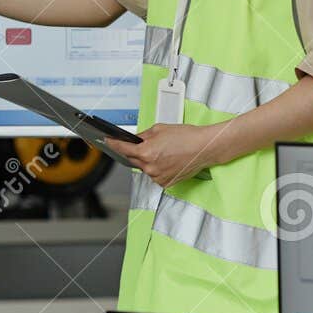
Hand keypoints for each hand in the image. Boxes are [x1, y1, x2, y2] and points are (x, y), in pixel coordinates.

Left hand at [104, 122, 228, 186]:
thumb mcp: (160, 129)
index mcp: (146, 152)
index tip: (108, 141)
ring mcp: (158, 177)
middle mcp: (150, 167)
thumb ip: (143, 136)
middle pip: (133, 160)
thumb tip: (135, 140)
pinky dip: (157, 168)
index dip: (113, 144)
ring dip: (148, 161)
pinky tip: (167, 160)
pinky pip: (155, 175)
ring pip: (145, 168)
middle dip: (135, 153)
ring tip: (163, 152)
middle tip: (143, 146)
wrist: (204, 148)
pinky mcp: (166, 183)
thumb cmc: (186, 137)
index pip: (122, 149)